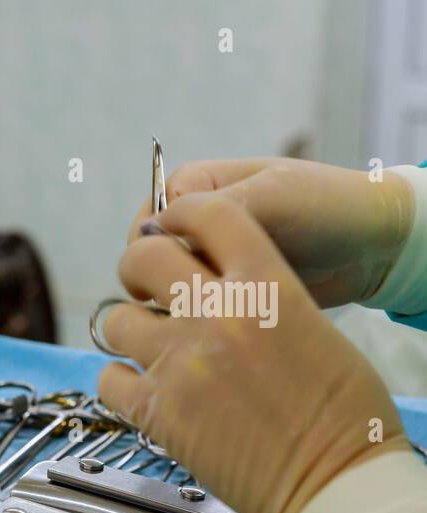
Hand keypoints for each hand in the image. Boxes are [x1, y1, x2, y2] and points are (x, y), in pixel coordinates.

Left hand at [101, 194, 410, 512]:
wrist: (334, 482)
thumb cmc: (342, 415)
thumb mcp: (315, 328)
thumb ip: (263, 296)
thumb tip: (222, 287)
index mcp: (267, 286)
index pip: (207, 213)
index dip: (181, 214)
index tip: (171, 226)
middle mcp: (216, 316)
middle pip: (144, 256)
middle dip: (139, 266)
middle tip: (145, 286)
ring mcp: (179, 363)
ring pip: (116, 318)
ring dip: (128, 328)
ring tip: (145, 345)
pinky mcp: (157, 411)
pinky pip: (108, 378)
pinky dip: (118, 382)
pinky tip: (139, 388)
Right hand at [130, 158, 414, 307]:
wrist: (372, 245)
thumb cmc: (324, 207)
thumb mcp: (268, 198)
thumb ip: (206, 211)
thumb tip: (148, 235)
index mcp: (194, 185)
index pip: (145, 221)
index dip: (151, 248)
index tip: (180, 267)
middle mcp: (191, 221)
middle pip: (147, 257)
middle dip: (166, 277)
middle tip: (202, 292)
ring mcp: (205, 257)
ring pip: (165, 285)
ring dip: (182, 299)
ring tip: (216, 306)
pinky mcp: (218, 289)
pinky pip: (188, 306)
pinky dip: (196, 315)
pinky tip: (218, 320)